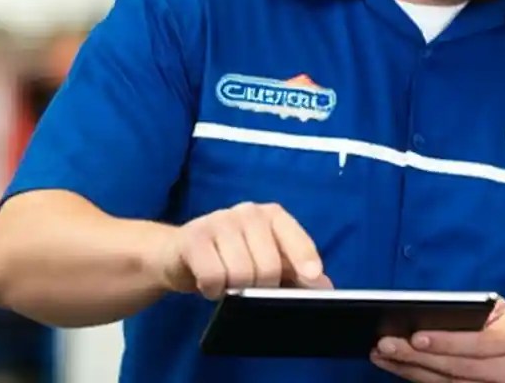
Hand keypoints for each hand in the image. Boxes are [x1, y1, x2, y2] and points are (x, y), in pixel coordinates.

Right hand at [151, 201, 331, 298]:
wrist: (179, 254)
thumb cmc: (230, 259)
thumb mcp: (266, 262)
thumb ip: (297, 273)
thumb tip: (325, 288)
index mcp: (272, 216)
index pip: (295, 237)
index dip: (305, 259)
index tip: (312, 277)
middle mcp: (249, 213)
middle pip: (269, 265)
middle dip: (263, 288)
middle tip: (251, 290)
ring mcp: (220, 221)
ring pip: (241, 273)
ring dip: (235, 290)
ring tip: (229, 286)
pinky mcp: (194, 237)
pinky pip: (213, 275)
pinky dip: (213, 289)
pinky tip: (210, 286)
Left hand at [371, 298, 504, 382]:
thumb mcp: (503, 311)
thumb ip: (476, 311)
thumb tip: (432, 311)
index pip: (478, 344)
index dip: (446, 342)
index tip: (415, 337)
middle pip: (456, 369)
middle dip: (418, 358)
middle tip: (386, 345)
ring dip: (410, 371)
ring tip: (383, 355)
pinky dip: (419, 380)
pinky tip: (399, 368)